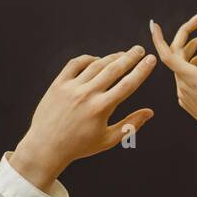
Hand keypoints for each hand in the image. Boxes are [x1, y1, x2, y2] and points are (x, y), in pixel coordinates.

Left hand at [11, 47, 157, 191]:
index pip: (128, 84)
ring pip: (96, 65)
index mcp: (101, 108)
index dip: (142, 70)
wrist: (45, 147)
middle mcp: (87, 95)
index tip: (151, 60)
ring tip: (122, 54)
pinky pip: (74, 65)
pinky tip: (96, 60)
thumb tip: (149, 112)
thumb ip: (131, 124)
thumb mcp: (108, 140)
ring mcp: (71, 88)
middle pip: (114, 69)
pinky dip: (87, 59)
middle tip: (139, 49)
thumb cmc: (78, 146)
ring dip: (111, 57)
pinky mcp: (58, 85)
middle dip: (130, 57)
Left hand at [150, 15, 196, 140]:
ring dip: (194, 47)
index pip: (167, 55)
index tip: (154, 24)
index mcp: (190, 79)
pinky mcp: (187, 97)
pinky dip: (194, 60)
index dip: (159, 38)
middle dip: (186, 34)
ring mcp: (183, 92)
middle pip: (176, 54)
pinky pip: (185, 73)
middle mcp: (182, 84)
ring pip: (182, 63)